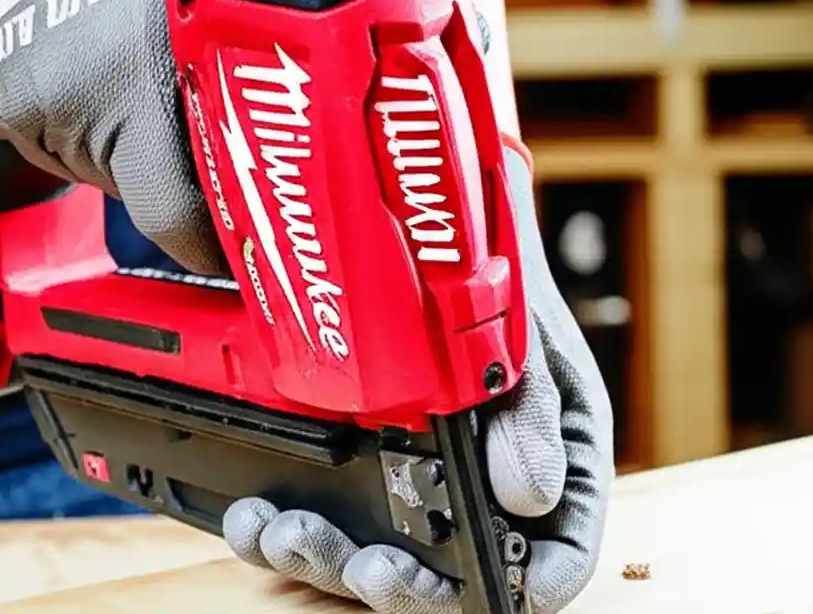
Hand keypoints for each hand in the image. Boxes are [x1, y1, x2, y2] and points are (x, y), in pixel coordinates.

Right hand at [0, 0, 303, 273]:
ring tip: (143, 61)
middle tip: (211, 121)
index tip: (246, 251)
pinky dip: (86, 113)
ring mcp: (31, 106)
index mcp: (143, 77)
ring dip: (133, 138)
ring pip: (103, 167)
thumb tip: (355, 53)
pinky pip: (59, 135)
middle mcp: (81, 104)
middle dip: (185, 173)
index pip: (180, 218)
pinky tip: (96, 51)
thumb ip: (290, 5)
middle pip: (146, 195)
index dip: (215, 243)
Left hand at [222, 148, 614, 613]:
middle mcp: (473, 486)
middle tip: (371, 570)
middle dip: (408, 585)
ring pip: (373, 556)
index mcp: (541, 461)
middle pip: (450, 572)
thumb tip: (530, 495)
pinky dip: (281, 527)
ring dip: (327, 561)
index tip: (501, 592)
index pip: (557, 551)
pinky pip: (318, 517)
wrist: (421, 235)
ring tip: (288, 534)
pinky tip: (256, 516)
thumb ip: (530, 410)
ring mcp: (404, 481)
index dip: (534, 582)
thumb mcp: (521, 335)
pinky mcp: (345, 470)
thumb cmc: (490, 286)